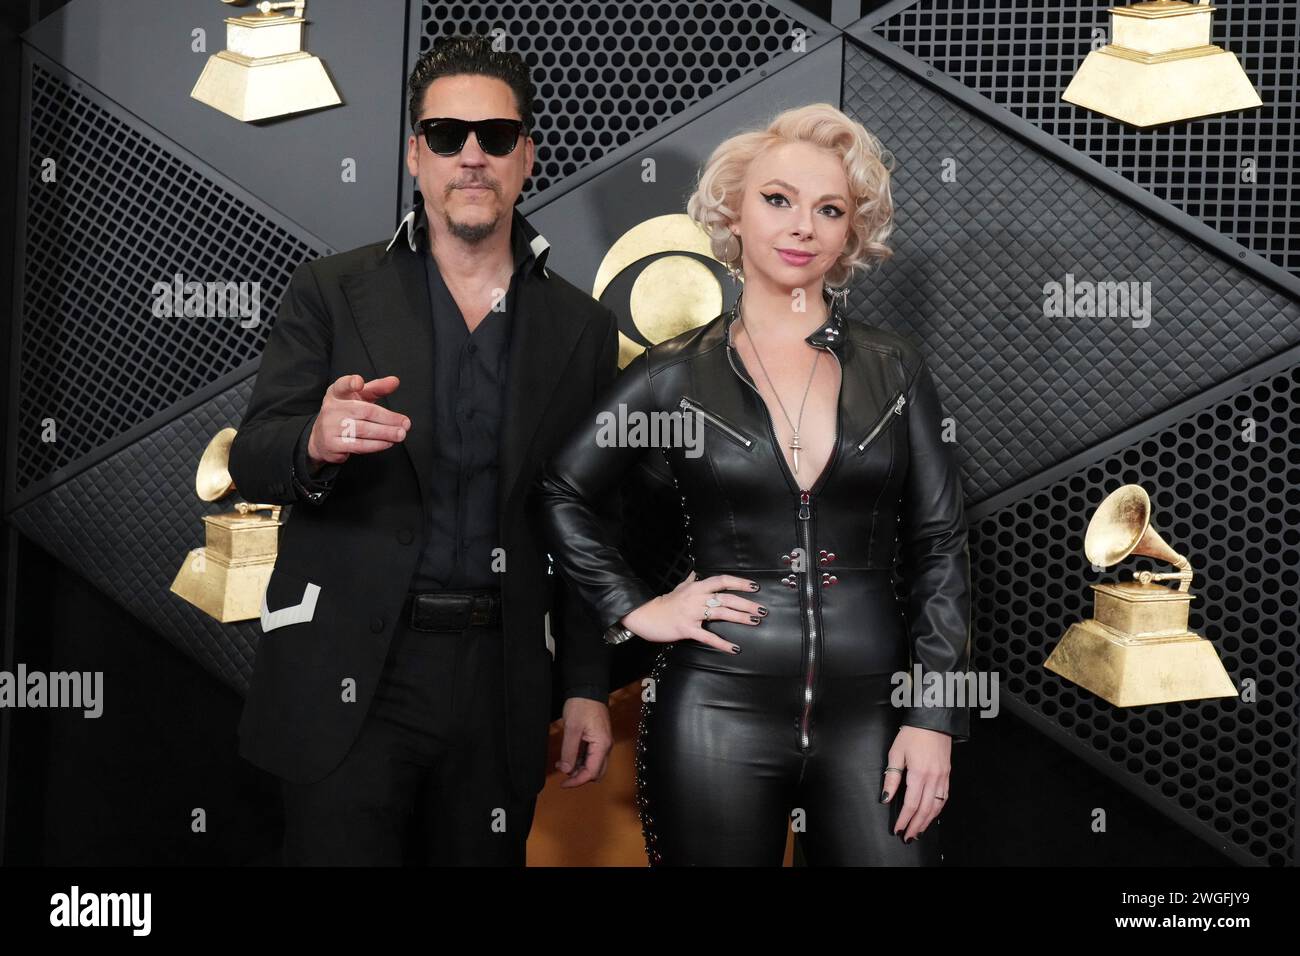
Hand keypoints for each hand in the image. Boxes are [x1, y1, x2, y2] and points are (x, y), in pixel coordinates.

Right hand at [307, 374, 410, 465]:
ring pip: (363, 430)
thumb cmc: (345, 413)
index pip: (342, 385)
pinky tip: (388, 443)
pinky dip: (376, 445)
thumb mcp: (358, 397)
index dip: (350, 383)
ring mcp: (330, 427)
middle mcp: (331, 409)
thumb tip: (395, 381)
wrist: (321, 438)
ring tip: (400, 434)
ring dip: (385, 433)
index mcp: (337, 393)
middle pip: (363, 411)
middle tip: (405, 423)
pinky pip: (358, 445)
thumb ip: (377, 388)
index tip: (359, 383)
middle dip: (387, 418)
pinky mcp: (333, 445)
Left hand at [556, 697, 611, 787]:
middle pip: (596, 772)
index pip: (591, 772)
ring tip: (563, 764)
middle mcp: (605, 746)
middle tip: (563, 777)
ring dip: (579, 769)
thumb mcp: (572, 729)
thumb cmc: (582, 705)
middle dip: (580, 777)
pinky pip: (591, 756)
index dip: (577, 781)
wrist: (588, 689)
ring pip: (594, 765)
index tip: (563, 784)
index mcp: (602, 745)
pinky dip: (580, 760)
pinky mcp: (598, 739)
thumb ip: (570, 751)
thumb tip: (567, 770)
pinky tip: (568, 757)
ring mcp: (603, 743)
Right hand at [620, 570, 764, 654]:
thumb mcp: (678, 589)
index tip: (754, 586)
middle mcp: (696, 598)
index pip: (721, 581)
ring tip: (755, 621)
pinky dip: (722, 643)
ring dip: (740, 617)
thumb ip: (690, 581)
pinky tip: (734, 648)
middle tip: (762, 609)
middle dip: (746, 603)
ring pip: (721, 613)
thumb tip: (695, 573)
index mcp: (696, 587)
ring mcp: (692, 613)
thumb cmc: (664, 604)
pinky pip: (707, 636)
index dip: (739, 582)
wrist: (646, 616)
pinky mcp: (687, 629)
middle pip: (726, 598)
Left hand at [880, 725, 951, 840]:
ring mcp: (943, 777)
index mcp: (919, 773)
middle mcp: (933, 778)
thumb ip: (891, 777)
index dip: (904, 819)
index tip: (898, 828)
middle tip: (908, 836)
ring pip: (936, 806)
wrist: (933, 721)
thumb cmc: (912, 735)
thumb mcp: (896, 753)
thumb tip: (886, 798)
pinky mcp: (947, 775)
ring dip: (927, 821)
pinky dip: (937, 810)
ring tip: (918, 831)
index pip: (911, 804)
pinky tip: (931, 815)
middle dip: (916, 825)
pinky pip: (944, 798)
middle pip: (925, 809)